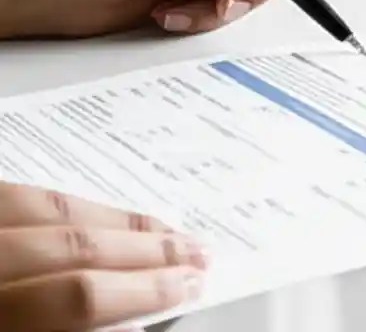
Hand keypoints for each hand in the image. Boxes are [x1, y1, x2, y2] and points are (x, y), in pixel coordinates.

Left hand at [0, 182, 205, 331]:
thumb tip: (133, 325)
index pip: (80, 296)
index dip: (143, 290)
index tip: (190, 285)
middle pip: (76, 244)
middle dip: (148, 250)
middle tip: (198, 252)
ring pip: (53, 208)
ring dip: (120, 221)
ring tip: (167, 230)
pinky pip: (22, 192)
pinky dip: (72, 205)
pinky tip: (104, 213)